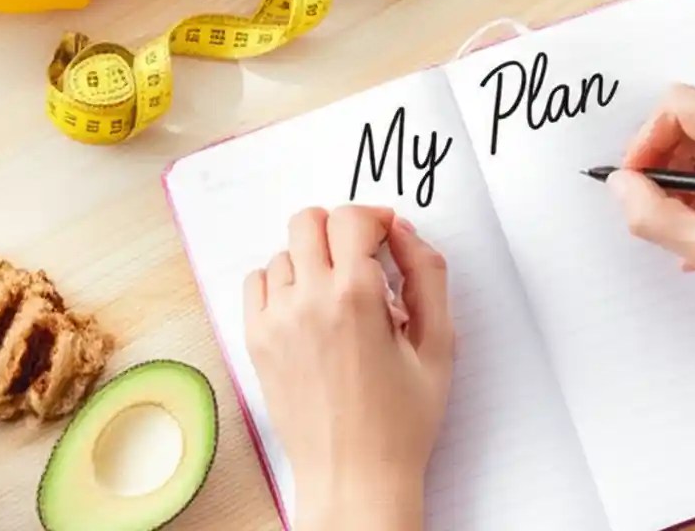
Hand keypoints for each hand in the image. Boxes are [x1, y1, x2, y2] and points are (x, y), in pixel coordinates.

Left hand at [244, 206, 453, 530]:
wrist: (354, 476)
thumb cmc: (402, 420)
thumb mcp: (439, 345)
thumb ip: (428, 274)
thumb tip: (403, 231)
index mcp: (355, 297)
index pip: (352, 218)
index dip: (375, 218)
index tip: (386, 237)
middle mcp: (307, 300)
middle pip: (308, 220)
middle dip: (339, 228)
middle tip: (362, 257)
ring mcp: (274, 320)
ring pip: (284, 251)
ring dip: (312, 259)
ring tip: (338, 295)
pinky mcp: (256, 341)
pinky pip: (257, 282)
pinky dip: (281, 282)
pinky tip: (307, 308)